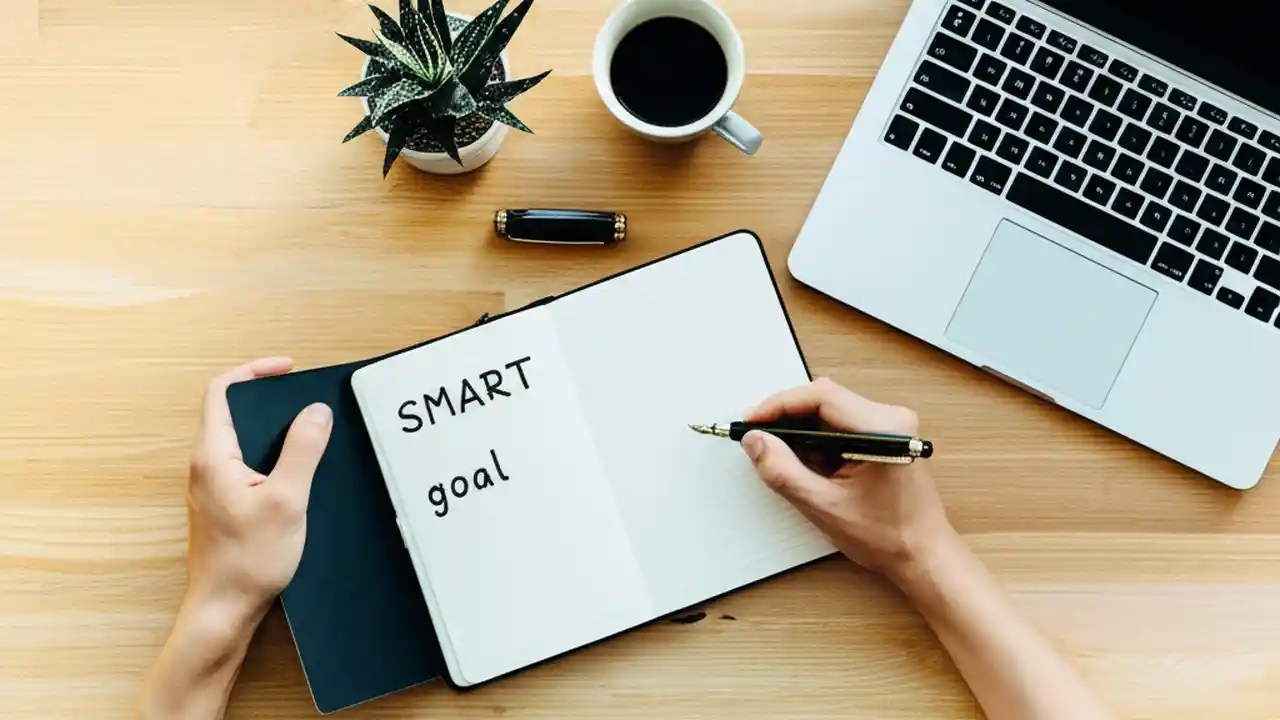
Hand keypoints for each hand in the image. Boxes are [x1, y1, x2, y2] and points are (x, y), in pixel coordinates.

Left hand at [185, 357, 332, 622]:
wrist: (222, 610)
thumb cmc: (248, 560)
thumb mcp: (287, 499)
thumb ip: (303, 450)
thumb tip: (316, 411)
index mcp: (213, 455)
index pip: (222, 391)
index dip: (255, 371)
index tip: (289, 369)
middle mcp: (205, 466)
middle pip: (233, 412)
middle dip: (271, 400)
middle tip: (307, 399)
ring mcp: (212, 487)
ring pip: (242, 441)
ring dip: (274, 432)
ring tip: (311, 434)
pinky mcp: (223, 506)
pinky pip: (247, 466)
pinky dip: (272, 458)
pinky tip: (300, 474)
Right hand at [740, 378, 957, 588]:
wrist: (924, 555)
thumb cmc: (889, 537)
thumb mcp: (824, 506)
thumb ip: (784, 471)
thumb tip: (755, 441)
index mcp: (883, 429)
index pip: (821, 396)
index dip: (779, 405)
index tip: (751, 421)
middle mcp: (891, 418)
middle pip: (824, 399)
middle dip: (787, 419)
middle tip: (757, 440)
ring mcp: (890, 426)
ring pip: (829, 412)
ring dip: (801, 432)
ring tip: (782, 460)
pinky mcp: (885, 437)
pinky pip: (840, 426)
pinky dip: (817, 442)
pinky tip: (808, 466)